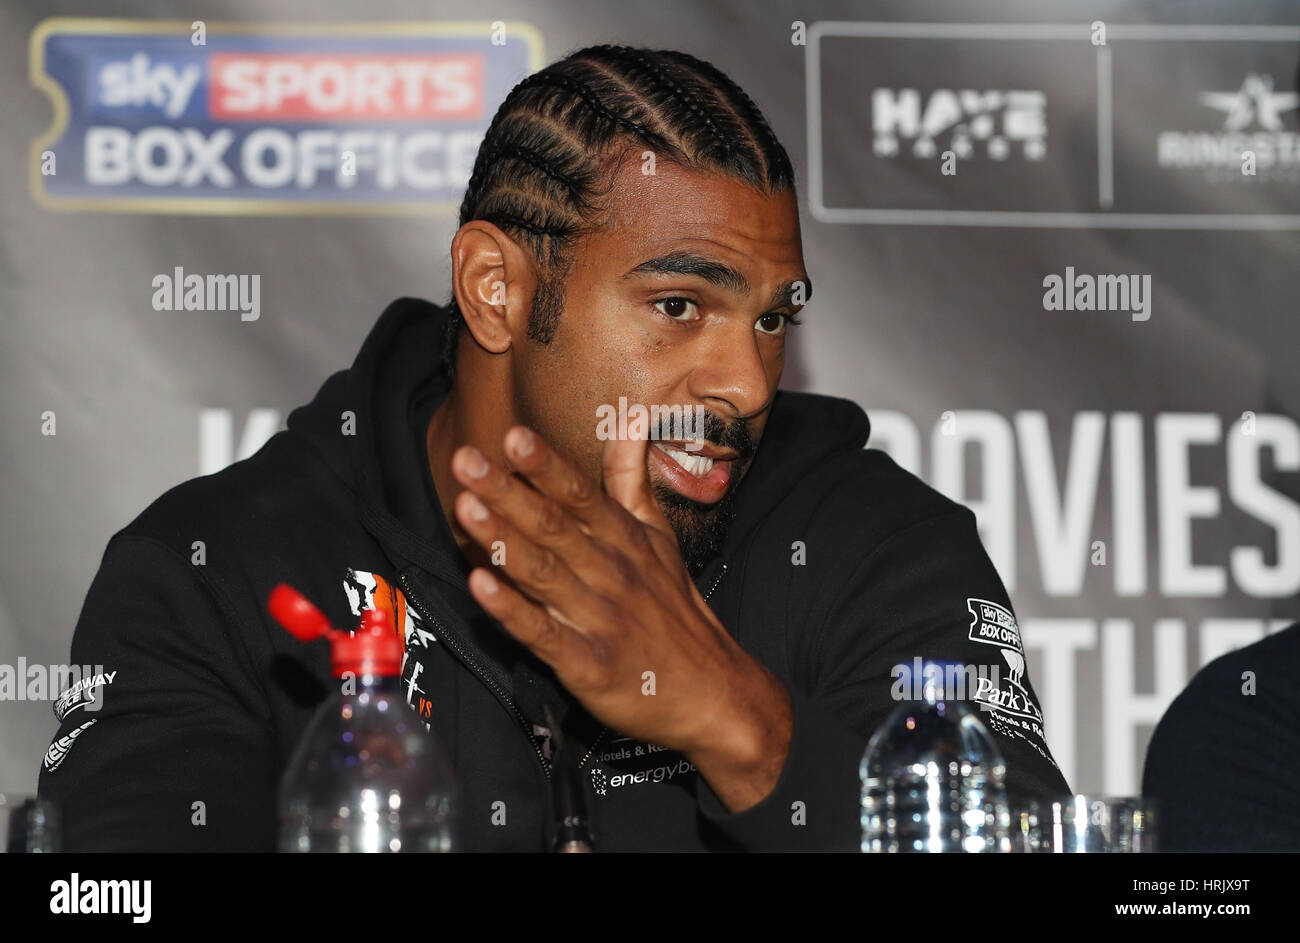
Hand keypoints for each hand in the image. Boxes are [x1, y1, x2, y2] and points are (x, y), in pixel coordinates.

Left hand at [450, 425, 791, 810]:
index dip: (547, 465)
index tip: (515, 436)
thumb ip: (632, 479)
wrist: (712, 693)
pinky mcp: (587, 663)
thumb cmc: (675, 610)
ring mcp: (600, 618)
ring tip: (466, 508)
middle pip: (554, 526)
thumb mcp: (660, 537)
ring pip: (543, 573)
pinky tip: (481, 587)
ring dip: (503, 539)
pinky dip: (512, 611)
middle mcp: (612, 573)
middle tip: (466, 461)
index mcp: (626, 540)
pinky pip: (543, 634)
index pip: (581, 494)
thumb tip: (630, 418)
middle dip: (508, 492)